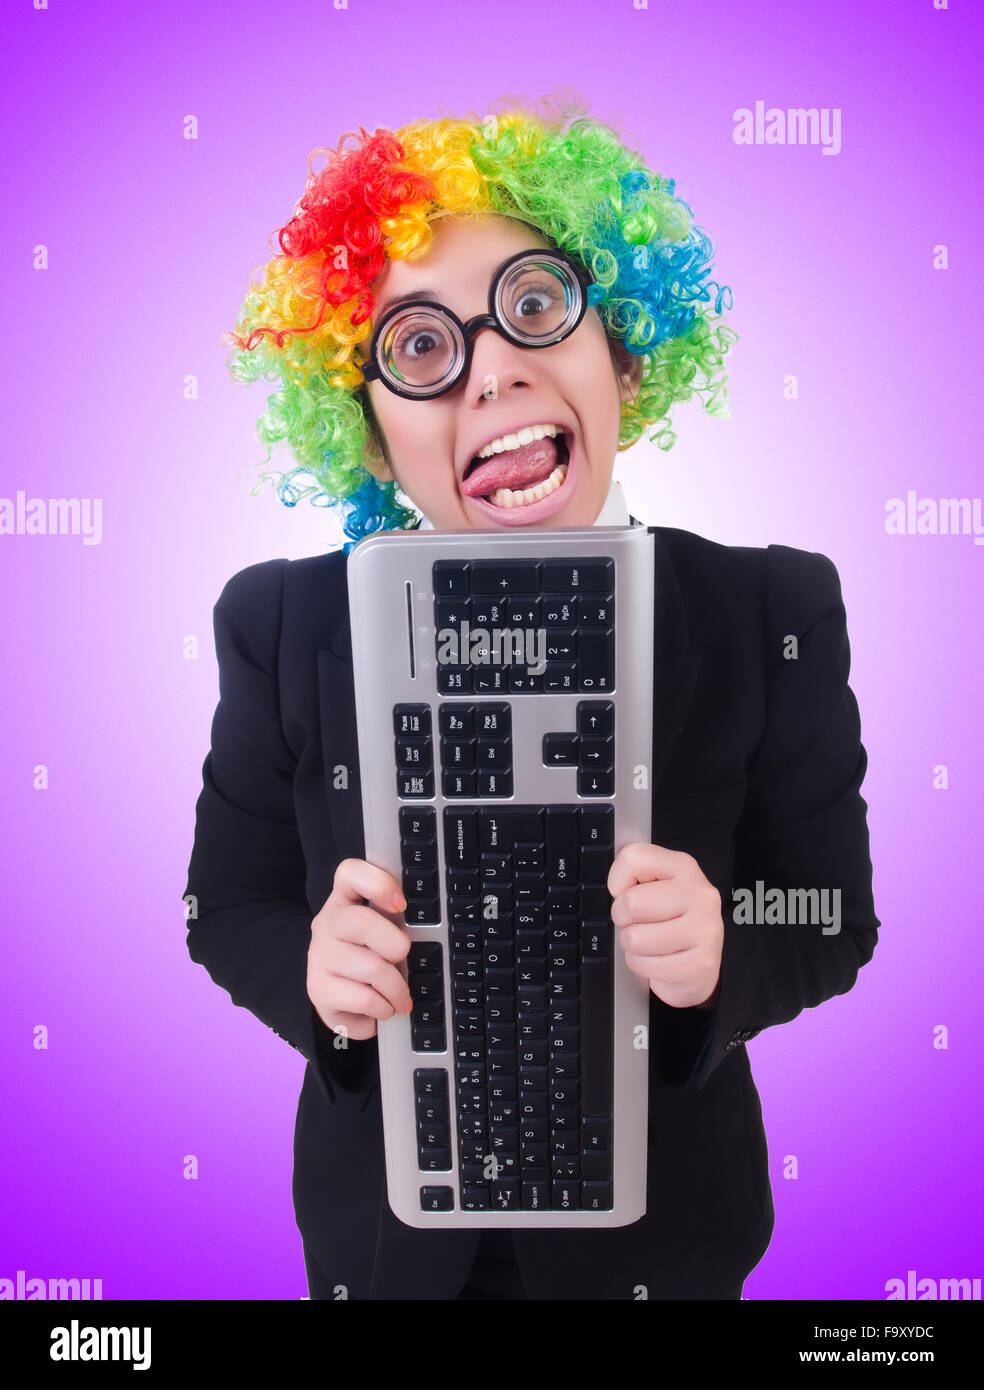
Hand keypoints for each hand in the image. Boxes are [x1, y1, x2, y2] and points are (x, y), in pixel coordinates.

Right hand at [307, 858, 413, 1041]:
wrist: (342, 1001)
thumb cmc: (370, 959)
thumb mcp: (384, 933)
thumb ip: (398, 920)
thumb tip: (426, 928)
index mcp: (345, 900)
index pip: (350, 873)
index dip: (378, 884)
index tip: (401, 905)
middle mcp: (327, 923)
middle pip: (362, 922)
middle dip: (396, 946)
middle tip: (402, 959)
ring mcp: (319, 956)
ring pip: (370, 967)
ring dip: (397, 988)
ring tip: (400, 995)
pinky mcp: (318, 989)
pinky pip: (364, 998)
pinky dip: (384, 1007)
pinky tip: (383, 1007)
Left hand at [608, 843, 722, 1009]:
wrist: (696, 963)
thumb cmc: (668, 922)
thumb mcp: (652, 887)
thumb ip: (632, 876)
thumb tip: (617, 886)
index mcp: (683, 867)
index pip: (634, 859)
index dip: (617, 880)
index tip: (626, 891)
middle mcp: (699, 894)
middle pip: (631, 902)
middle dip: (623, 919)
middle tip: (637, 922)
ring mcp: (705, 928)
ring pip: (635, 938)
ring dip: (632, 946)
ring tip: (648, 942)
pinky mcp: (702, 962)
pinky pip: (646, 965)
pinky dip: (642, 966)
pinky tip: (657, 959)